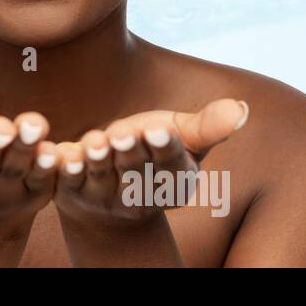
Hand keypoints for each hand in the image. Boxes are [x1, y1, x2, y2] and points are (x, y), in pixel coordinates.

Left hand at [53, 98, 248, 226]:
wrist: (111, 187)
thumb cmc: (151, 149)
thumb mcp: (181, 136)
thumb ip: (206, 126)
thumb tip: (241, 108)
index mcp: (174, 181)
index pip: (172, 164)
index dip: (165, 148)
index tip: (161, 130)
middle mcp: (141, 196)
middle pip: (136, 171)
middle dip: (130, 153)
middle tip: (124, 134)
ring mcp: (106, 198)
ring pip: (102, 178)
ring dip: (98, 161)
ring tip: (95, 142)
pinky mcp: (73, 194)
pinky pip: (69, 182)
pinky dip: (67, 170)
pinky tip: (64, 154)